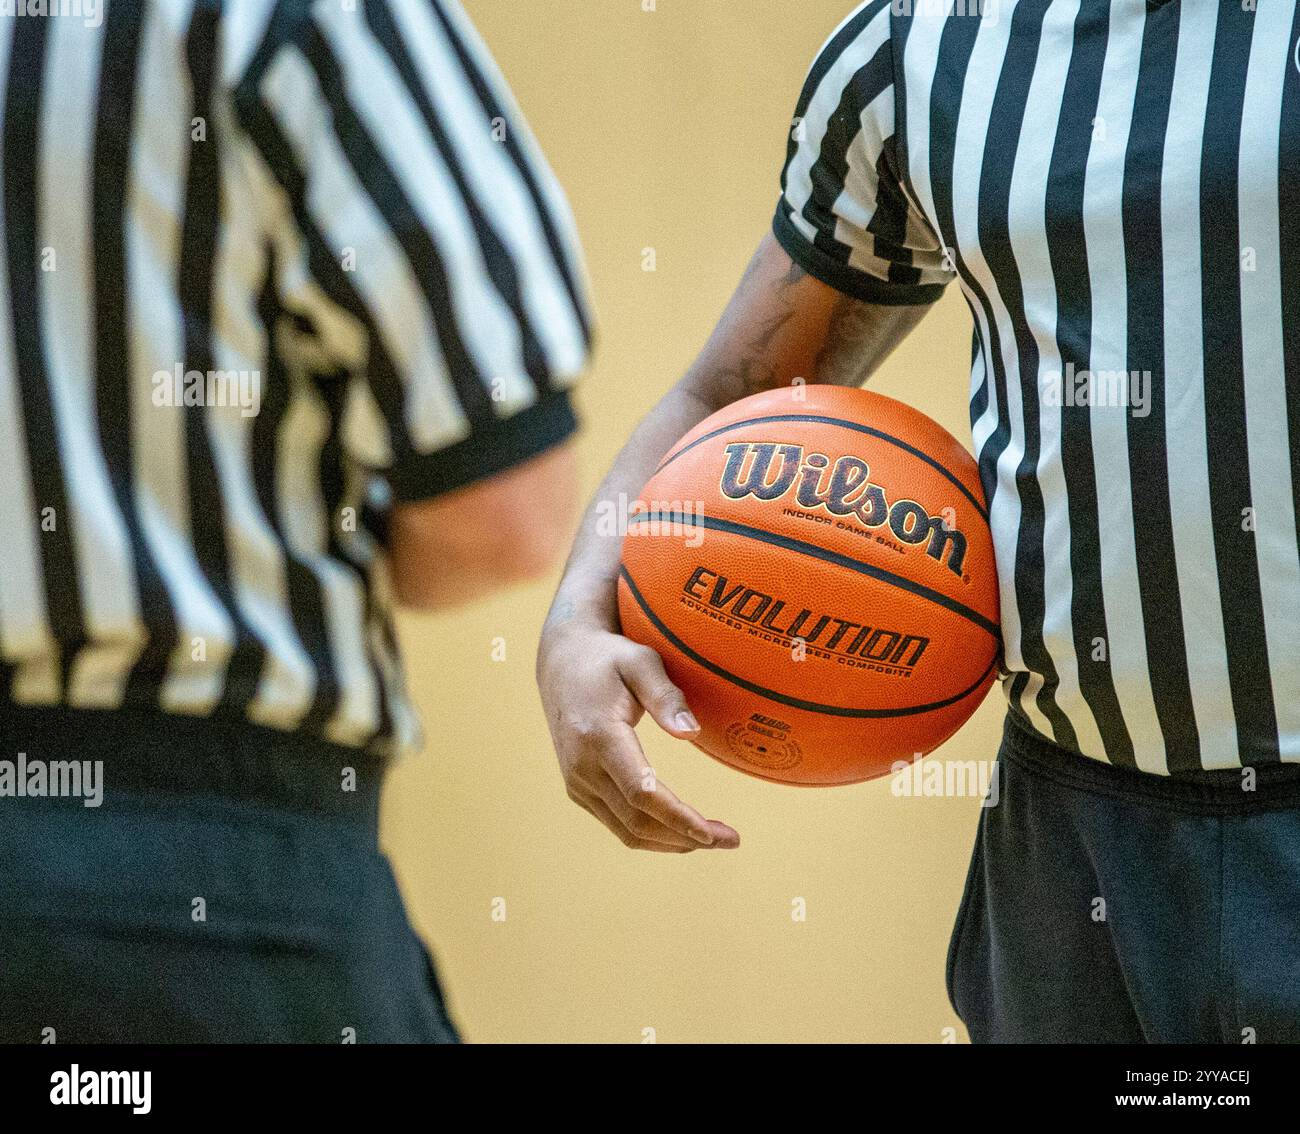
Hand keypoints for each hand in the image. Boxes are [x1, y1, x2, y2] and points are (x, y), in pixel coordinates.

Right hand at [537, 619, 739, 852]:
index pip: (642, 794)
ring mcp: (577, 781)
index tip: (715, 834)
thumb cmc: (609, 658)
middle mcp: (582, 766)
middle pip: (637, 821)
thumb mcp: (641, 661)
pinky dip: (652, 834)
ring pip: (627, 831)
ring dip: (671, 842)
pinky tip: (681, 830)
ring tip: (712, 838)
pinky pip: (617, 824)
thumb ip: (666, 695)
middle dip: (686, 837)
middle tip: (730, 839)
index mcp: (598, 736)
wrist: (562, 663)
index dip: (680, 819)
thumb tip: (692, 733)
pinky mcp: (578, 788)